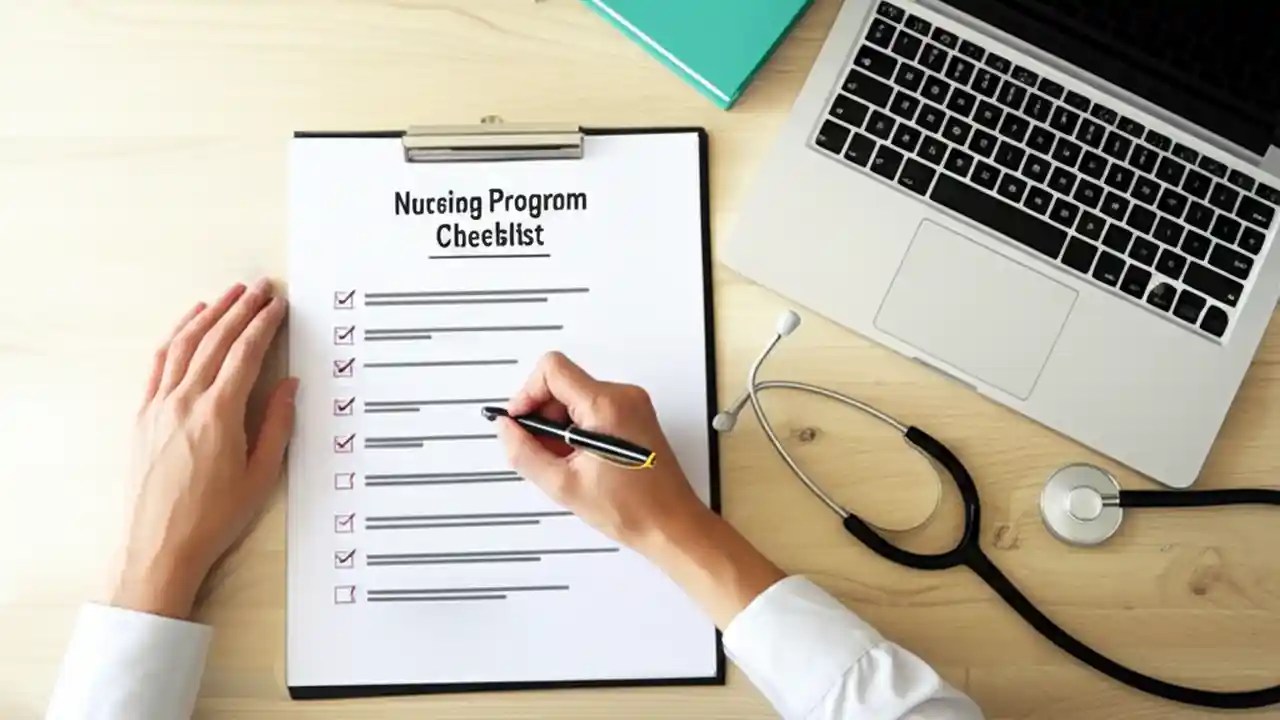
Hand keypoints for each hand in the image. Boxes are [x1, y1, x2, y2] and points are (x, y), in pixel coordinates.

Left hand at [111, 279, 295, 618]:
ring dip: (209, 314)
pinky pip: (159, 364)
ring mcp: (159, 406)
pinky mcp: (142, 416)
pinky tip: (188, 324)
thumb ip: (277, 425)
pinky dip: (175, 337)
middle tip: (260, 288)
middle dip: (240, 309)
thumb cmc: (212, 519)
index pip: (245, 354)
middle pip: (215, 340)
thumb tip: (289, 386)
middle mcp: (185, 402)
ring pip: (184, 344)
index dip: (264, 325)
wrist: (158, 547)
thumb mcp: (260, 475)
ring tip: (228, 294)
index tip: (278, 306)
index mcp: (219, 414)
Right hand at [497, 352, 709, 551]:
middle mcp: (623, 396)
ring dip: (559, 424)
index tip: (520, 420)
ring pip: (576, 396)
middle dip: (542, 414)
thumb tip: (506, 429)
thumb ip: (525, 452)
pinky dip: (577, 428)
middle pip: (563, 383)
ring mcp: (632, 404)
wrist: (670, 524)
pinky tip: (578, 459)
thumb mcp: (563, 485)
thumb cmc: (633, 509)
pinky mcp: (635, 415)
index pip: (552, 370)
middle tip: (537, 448)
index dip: (527, 393)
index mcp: (606, 407)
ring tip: (562, 461)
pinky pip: (593, 408)